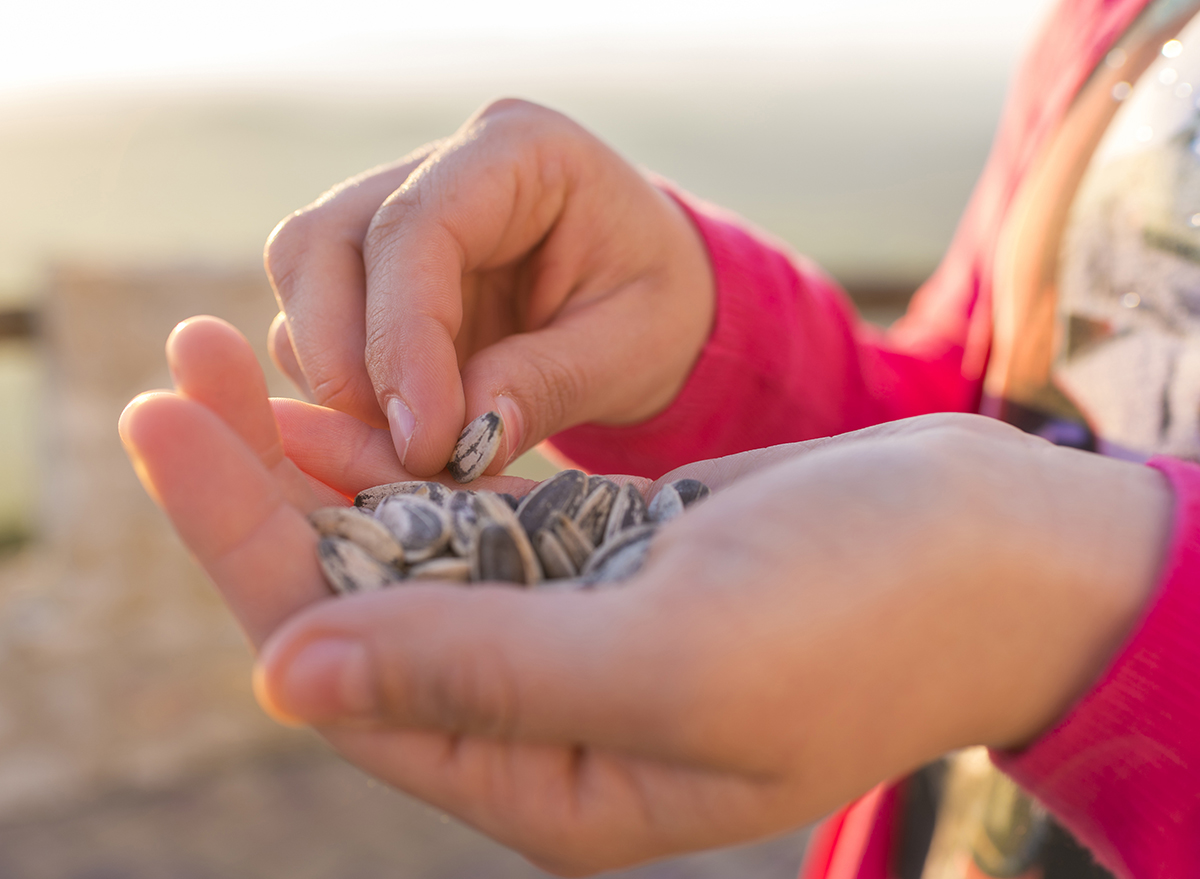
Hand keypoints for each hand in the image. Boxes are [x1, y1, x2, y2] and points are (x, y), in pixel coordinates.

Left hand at [120, 317, 1169, 874]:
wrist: (990, 547)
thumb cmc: (867, 614)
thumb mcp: (675, 658)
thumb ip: (483, 675)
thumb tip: (287, 678)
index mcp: (550, 777)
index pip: (355, 670)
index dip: (251, 549)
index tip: (174, 431)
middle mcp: (543, 717)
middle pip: (362, 605)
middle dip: (262, 496)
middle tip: (173, 377)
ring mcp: (570, 633)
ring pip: (409, 553)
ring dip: (325, 465)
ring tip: (231, 366)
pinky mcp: (600, 559)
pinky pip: (473, 515)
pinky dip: (411, 459)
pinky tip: (351, 403)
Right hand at [263, 98, 714, 478]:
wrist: (652, 302)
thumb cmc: (655, 309)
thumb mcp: (632, 350)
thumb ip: (548, 385)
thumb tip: (461, 441)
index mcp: (519, 152)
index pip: (416, 226)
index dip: (402, 337)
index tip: (421, 438)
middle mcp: (440, 169)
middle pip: (324, 243)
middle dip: (344, 361)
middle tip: (403, 453)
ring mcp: (393, 211)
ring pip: (304, 279)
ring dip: (335, 378)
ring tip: (412, 449)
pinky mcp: (373, 271)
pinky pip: (316, 323)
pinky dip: (343, 388)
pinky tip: (403, 429)